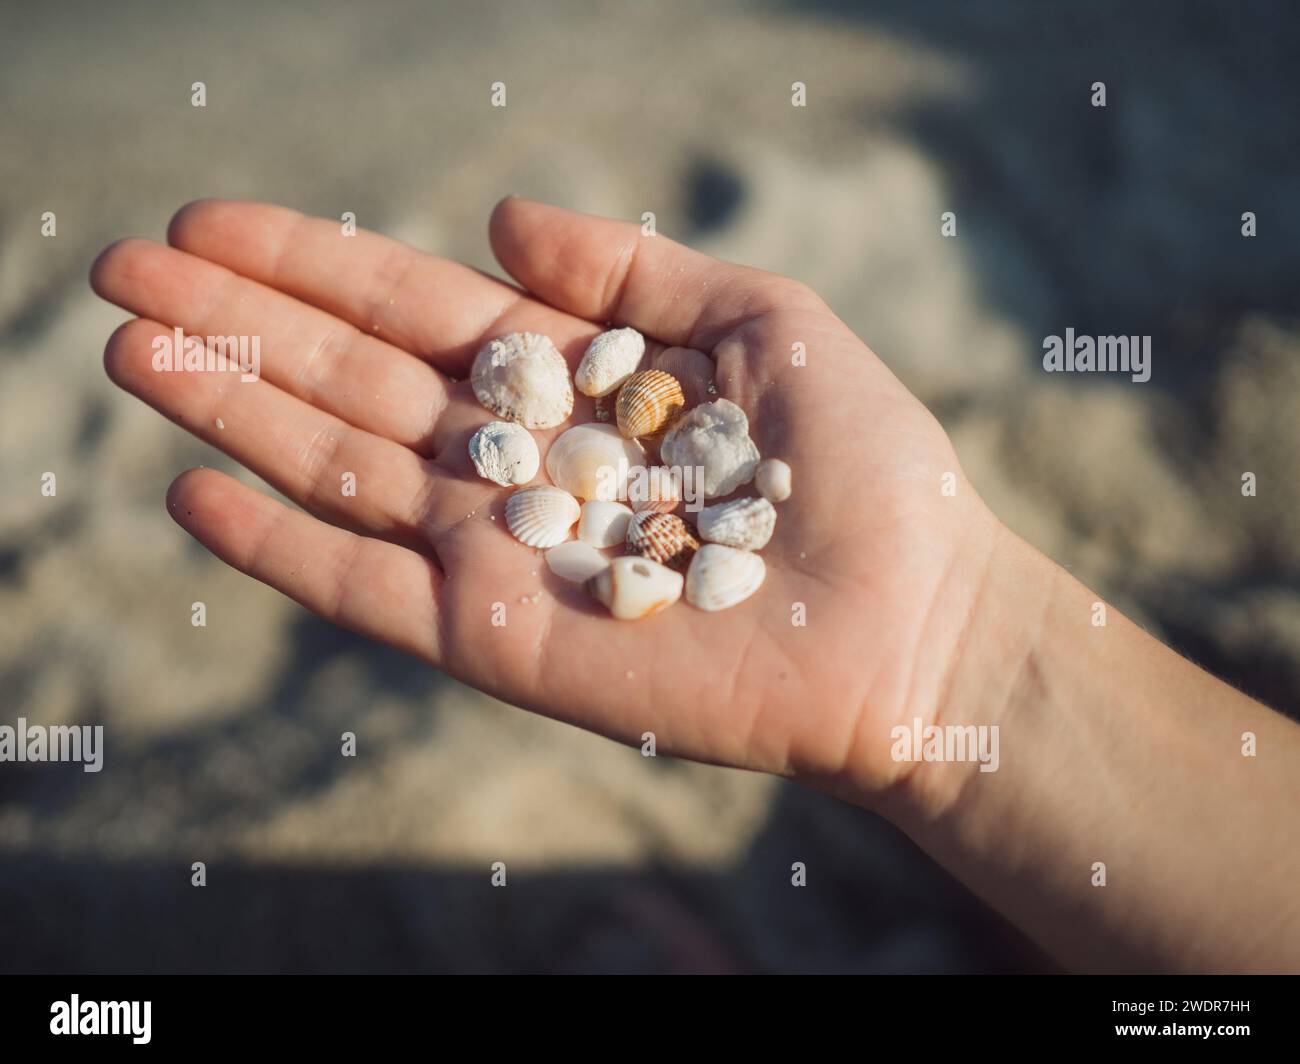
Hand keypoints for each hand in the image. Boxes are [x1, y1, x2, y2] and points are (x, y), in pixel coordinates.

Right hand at [91, 198, 996, 803]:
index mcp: (567, 381)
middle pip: (347, 381)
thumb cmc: (856, 462)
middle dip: (238, 325)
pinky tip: (193, 490)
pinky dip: (277, 546)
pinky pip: (362, 589)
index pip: (411, 311)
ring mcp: (493, 551)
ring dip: (230, 412)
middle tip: (124, 269)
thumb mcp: (757, 319)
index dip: (311, 265)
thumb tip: (497, 218)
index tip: (210, 221)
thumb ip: (630, 273)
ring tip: (131, 349)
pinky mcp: (493, 637)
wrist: (906, 614)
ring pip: (332, 471)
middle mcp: (513, 463)